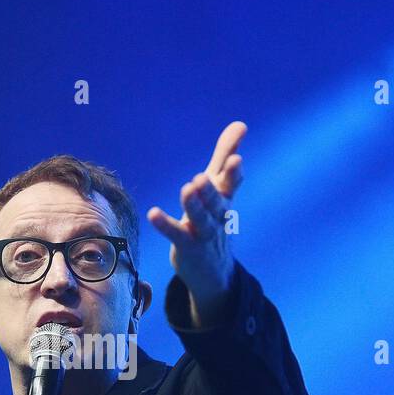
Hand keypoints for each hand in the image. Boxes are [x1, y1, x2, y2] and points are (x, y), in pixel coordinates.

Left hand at [146, 120, 245, 324]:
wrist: (214, 270)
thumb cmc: (214, 220)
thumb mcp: (219, 188)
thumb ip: (225, 156)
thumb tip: (240, 124)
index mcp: (225, 199)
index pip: (232, 183)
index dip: (233, 172)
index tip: (236, 158)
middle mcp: (217, 216)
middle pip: (217, 202)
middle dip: (212, 190)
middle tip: (203, 177)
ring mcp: (203, 233)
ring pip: (201, 220)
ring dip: (195, 205)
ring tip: (187, 189)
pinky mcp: (187, 247)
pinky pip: (177, 235)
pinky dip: (166, 225)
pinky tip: (153, 213)